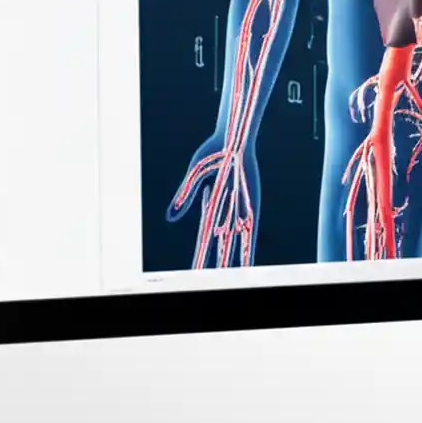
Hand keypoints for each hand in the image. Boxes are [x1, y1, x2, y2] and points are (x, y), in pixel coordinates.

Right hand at [167, 133, 259, 268]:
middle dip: (218, 266)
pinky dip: (249, 246)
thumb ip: (183, 198)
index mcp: (212, 209)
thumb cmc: (213, 152)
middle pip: (222, 247)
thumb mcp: (195, 176)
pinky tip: (249, 261)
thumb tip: (169, 219)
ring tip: (234, 279)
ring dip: (235, 262)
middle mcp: (227, 214)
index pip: (205, 239)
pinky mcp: (252, 206)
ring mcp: (241, 212)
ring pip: (238, 244)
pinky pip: (252, 230)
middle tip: (213, 283)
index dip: (202, 256)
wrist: (234, 139)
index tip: (197, 272)